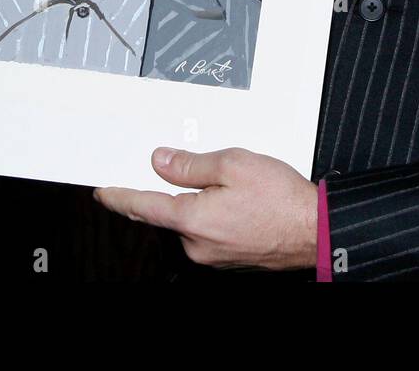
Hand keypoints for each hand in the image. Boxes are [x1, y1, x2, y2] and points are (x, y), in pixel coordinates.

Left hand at [95, 146, 317, 269]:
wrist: (314, 229)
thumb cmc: (281, 199)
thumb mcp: (233, 163)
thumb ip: (191, 164)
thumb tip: (162, 162)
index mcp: (192, 219)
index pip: (143, 206)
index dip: (119, 196)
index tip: (104, 191)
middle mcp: (197, 244)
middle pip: (167, 212)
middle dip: (168, 189)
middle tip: (180, 166)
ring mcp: (213, 255)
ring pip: (190, 221)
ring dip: (196, 200)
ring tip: (228, 180)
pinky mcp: (228, 258)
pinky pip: (208, 230)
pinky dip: (211, 213)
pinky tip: (236, 199)